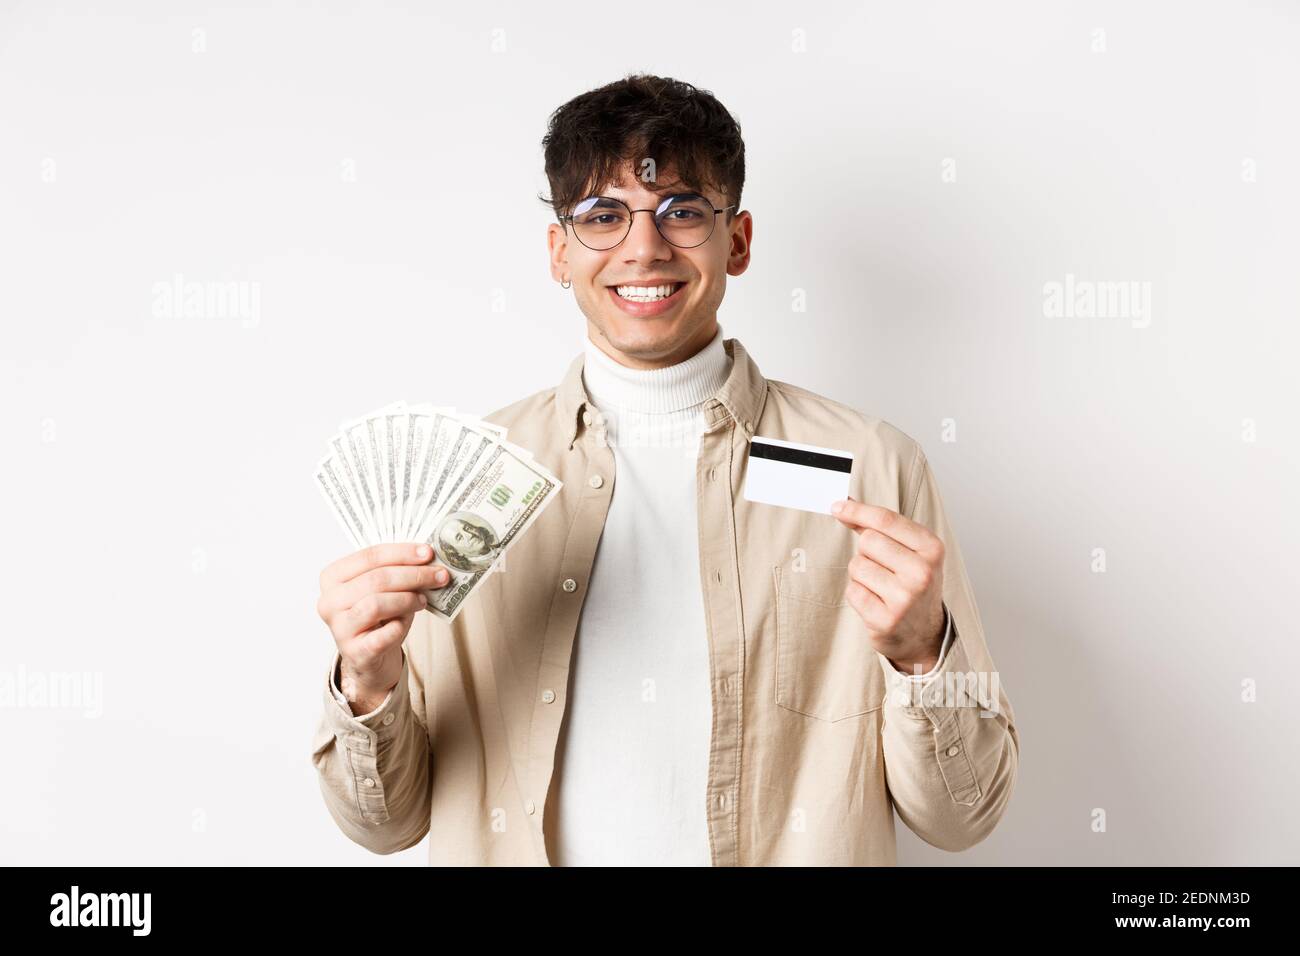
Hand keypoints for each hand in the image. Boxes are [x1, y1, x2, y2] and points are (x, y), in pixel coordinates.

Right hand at [316, 543, 450, 711]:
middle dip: (413, 575)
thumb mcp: (382, 589)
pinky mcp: (355, 652)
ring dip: (407, 599)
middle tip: (439, 576)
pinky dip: (401, 625)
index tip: (428, 553)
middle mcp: (329, 601)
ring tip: (423, 600)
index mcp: (332, 577)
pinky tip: (408, 621)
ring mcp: (340, 628)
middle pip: (376, 579)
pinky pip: (384, 634)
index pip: (369, 557)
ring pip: (376, 604)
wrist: (369, 657)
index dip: (402, 553)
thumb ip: (397, 571)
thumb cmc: (378, 616)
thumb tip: (429, 560)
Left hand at [830, 498, 945, 675]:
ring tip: (881, 588)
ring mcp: (905, 598)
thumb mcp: (910, 552)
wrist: (924, 634)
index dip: (857, 511)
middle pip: (868, 541)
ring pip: (857, 565)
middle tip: (883, 568)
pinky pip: (852, 591)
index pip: (886, 519)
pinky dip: (858, 594)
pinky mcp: (886, 619)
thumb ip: (880, 528)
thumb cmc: (912, 585)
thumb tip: (845, 506)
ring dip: (861, 575)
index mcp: (931, 549)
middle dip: (866, 552)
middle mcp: (922, 572)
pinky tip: (875, 603)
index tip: (837, 507)